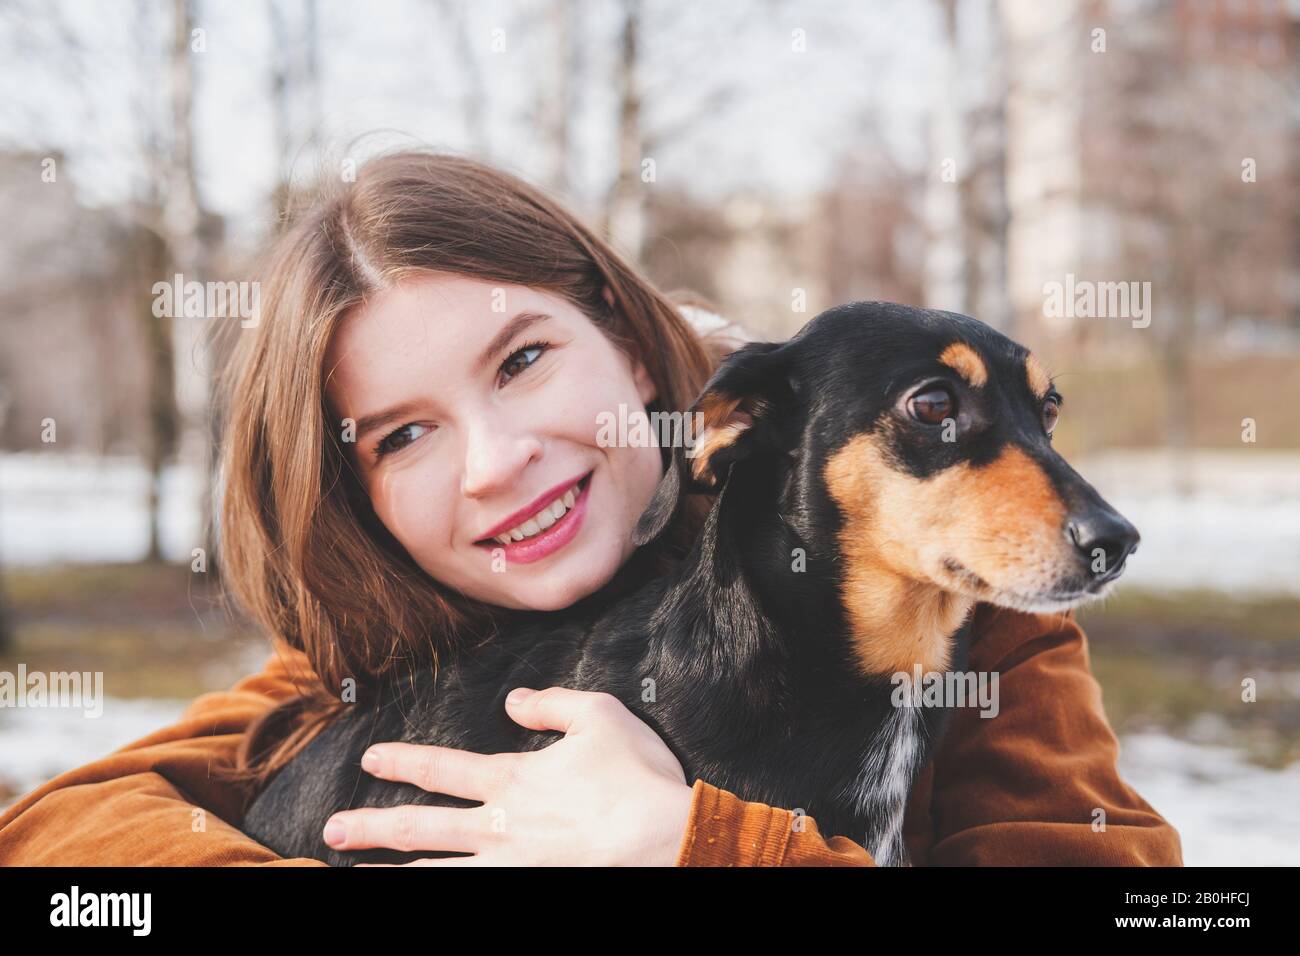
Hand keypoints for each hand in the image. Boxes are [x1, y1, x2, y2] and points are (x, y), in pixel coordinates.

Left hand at [322, 687, 695, 865]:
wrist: (668, 841)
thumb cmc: (639, 778)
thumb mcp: (600, 715)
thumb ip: (550, 703)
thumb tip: (512, 700)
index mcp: (513, 778)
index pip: (442, 767)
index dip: (402, 760)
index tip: (370, 758)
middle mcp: (500, 827)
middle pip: (420, 826)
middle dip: (371, 826)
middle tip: (331, 830)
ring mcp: (511, 867)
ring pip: (435, 871)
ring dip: (390, 872)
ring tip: (353, 875)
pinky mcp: (530, 891)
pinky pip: (470, 896)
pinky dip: (438, 896)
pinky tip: (421, 896)